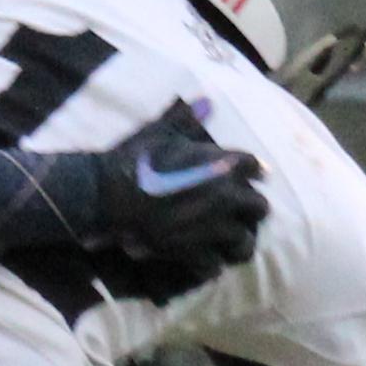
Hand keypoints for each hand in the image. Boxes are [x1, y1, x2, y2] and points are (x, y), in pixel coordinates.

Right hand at [91, 122, 267, 275]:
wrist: (106, 196)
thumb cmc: (133, 160)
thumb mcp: (159, 133)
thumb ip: (186, 120)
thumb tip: (207, 99)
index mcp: (220, 164)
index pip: (253, 165)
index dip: (254, 170)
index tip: (256, 174)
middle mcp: (224, 197)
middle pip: (259, 207)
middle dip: (253, 209)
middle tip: (243, 211)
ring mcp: (211, 227)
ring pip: (244, 242)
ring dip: (240, 241)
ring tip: (233, 241)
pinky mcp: (192, 251)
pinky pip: (214, 265)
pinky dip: (211, 264)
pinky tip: (206, 260)